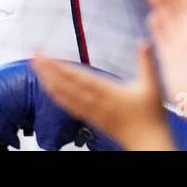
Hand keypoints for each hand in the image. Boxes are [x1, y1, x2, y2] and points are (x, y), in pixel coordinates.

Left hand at [32, 47, 173, 150]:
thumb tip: (145, 44)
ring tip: (37, 68)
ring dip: (48, 81)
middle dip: (47, 70)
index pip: (78, 78)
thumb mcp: (152, 86)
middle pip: (65, 85)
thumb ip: (147, 63)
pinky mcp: (90, 118)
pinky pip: (68, 106)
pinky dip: (56, 96)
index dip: (60, 67)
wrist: (146, 141)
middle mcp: (95, 102)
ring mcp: (91, 111)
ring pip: (64, 96)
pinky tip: (49, 89)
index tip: (47, 55)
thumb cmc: (150, 117)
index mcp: (108, 93)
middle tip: (34, 55)